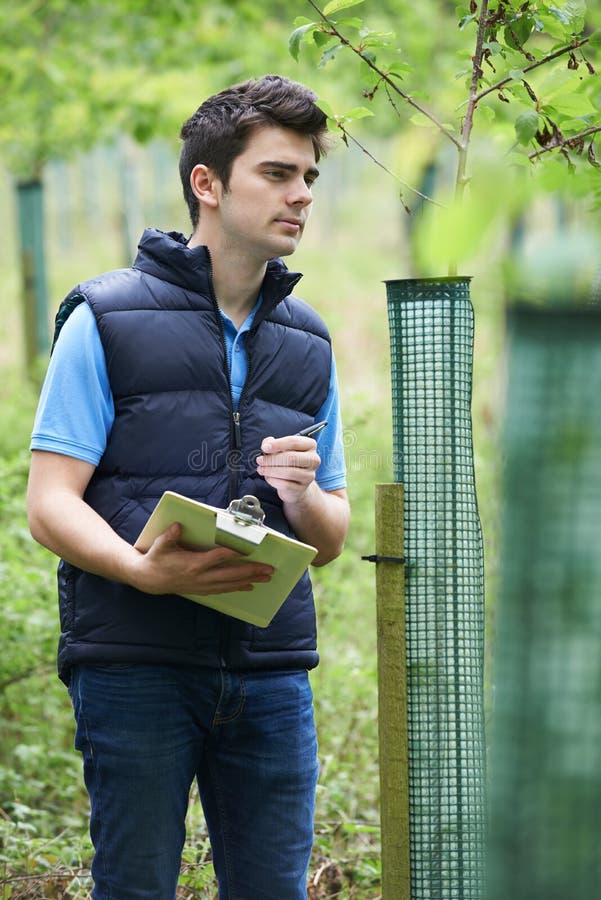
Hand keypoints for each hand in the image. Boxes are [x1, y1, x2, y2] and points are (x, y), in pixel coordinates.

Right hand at [129, 522, 273, 595]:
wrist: (148, 580)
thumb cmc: (156, 558)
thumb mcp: (160, 545)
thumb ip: (170, 536)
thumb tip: (177, 526)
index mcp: (192, 564)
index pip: (216, 558)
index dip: (231, 554)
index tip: (246, 551)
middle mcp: (201, 577)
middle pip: (230, 574)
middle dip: (251, 572)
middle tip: (268, 569)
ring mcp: (203, 585)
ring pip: (230, 584)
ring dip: (249, 581)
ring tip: (265, 578)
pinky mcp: (202, 590)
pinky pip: (224, 590)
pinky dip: (237, 588)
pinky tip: (249, 586)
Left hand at [256, 434, 320, 503]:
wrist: (295, 482)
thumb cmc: (287, 461)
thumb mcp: (280, 448)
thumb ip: (271, 443)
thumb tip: (266, 445)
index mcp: (310, 445)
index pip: (294, 442)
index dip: (278, 444)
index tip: (264, 448)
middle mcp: (313, 460)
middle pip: (291, 458)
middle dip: (272, 459)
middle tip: (259, 460)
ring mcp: (309, 475)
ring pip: (289, 473)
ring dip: (271, 470)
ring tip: (261, 469)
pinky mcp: (302, 488)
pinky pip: (286, 485)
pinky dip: (273, 481)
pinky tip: (268, 477)